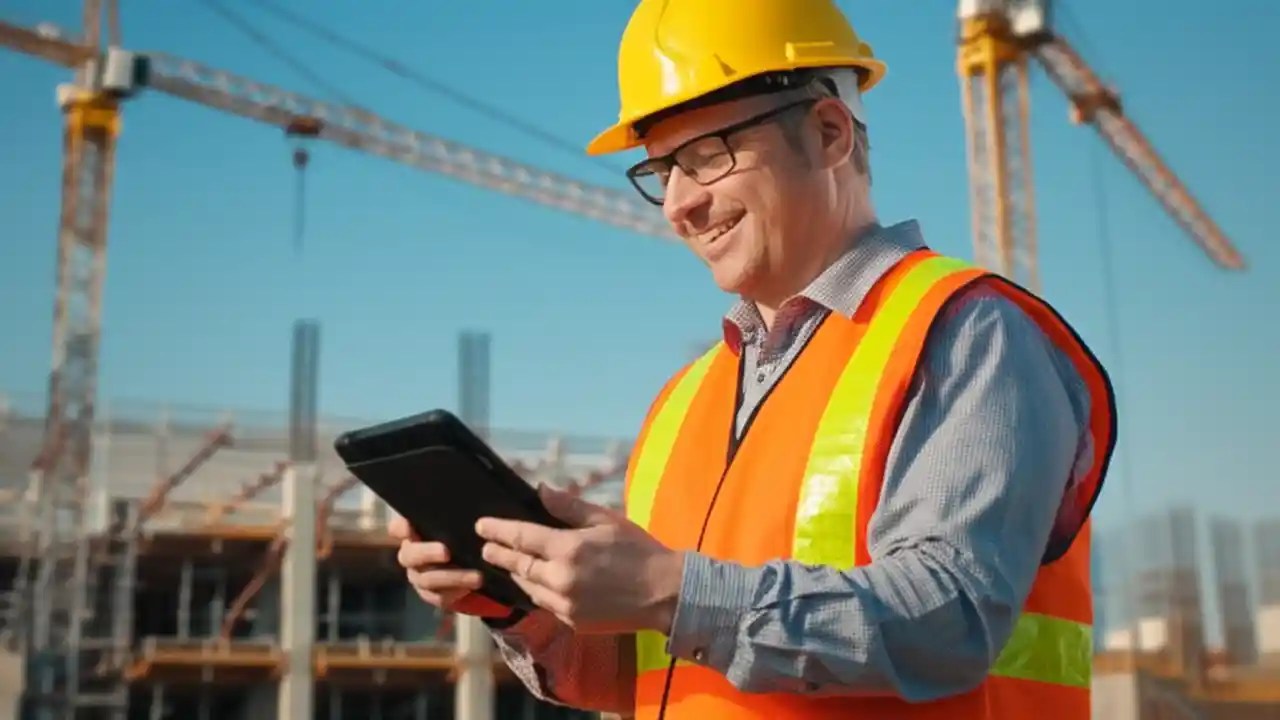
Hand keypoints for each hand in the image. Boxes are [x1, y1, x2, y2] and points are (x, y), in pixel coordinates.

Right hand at [389, 512, 484, 610]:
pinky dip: (456, 592)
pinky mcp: (431, 595)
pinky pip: (438, 597)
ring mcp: (418, 576)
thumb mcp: (459, 525)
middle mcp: (411, 555)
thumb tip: (474, 516)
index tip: (409, 527)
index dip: (401, 528)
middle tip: (446, 552)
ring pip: (426, 579)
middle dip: (427, 553)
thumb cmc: (462, 535)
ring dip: (453, 577)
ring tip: (477, 576)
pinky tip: (472, 587)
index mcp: (413, 533)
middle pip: (409, 555)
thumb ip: (456, 519)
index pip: (398, 528)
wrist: (471, 564)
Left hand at [476, 484, 685, 634]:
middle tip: (486, 548)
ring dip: (518, 575)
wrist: (665, 593)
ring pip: (529, 588)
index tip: (481, 526)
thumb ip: (569, 506)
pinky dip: (538, 591)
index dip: (498, 531)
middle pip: (519, 566)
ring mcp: (565, 604)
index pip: (522, 538)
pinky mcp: (573, 622)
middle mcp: (561, 579)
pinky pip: (546, 604)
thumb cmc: (639, 550)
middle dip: (500, 556)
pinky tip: (537, 583)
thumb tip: (541, 490)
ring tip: (510, 564)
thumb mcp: (605, 520)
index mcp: (568, 549)